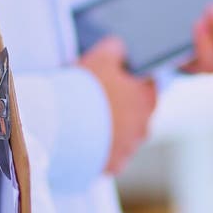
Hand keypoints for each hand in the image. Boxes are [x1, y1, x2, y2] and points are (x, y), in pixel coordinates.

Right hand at [78, 36, 156, 174]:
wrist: (66, 127)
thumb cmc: (87, 90)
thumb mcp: (101, 57)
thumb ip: (116, 49)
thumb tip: (120, 47)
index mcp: (147, 98)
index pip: (147, 84)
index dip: (128, 78)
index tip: (110, 76)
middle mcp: (144, 126)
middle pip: (134, 110)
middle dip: (118, 103)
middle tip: (93, 94)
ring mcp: (129, 148)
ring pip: (122, 133)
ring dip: (108, 125)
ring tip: (83, 115)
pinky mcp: (112, 165)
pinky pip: (107, 152)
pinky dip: (98, 144)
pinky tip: (81, 134)